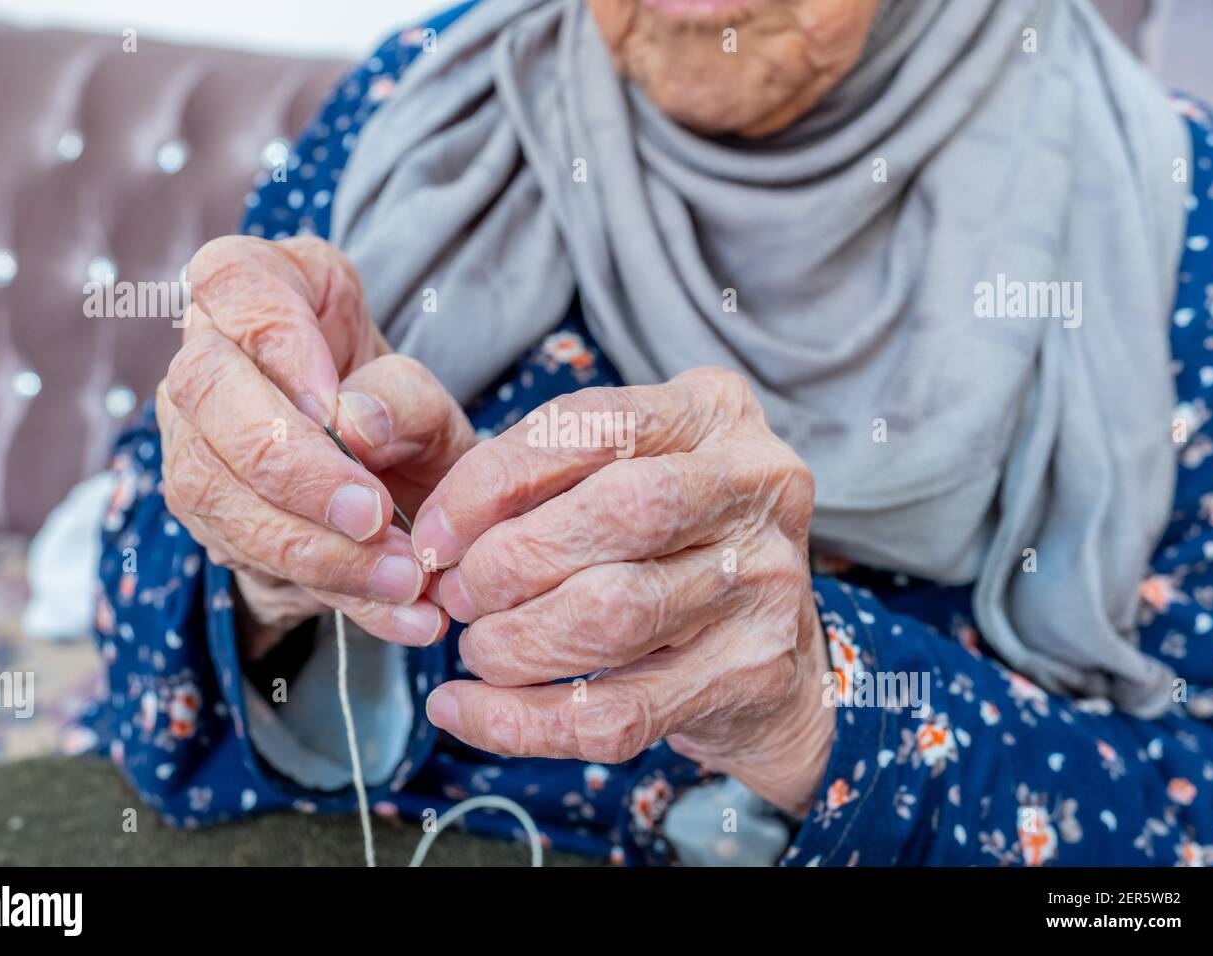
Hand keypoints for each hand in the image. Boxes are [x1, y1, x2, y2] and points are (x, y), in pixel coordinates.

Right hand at [157, 235, 474, 656]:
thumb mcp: (431, 402)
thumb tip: (353, 422)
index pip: (234, 283)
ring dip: (314, 545)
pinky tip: (401, 612)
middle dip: (294, 466)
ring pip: (211, 484)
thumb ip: (405, 399)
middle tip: (376, 514)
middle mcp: (209, 356)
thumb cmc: (405, 421)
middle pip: (206, 389)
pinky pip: (244, 553)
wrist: (388, 491)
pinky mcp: (206, 512)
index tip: (334, 402)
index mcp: (262, 288)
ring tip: (406, 577)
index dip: (278, 342)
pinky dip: (333, 590)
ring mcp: (191, 435)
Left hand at [413, 367, 834, 814]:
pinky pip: (619, 712)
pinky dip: (523, 720)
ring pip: (615, 613)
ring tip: (478, 647)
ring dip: (515, 641)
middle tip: (458, 594)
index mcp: (713, 413)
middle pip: (619, 512)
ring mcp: (766, 581)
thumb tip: (440, 535)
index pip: (592, 425)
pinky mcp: (752, 673)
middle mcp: (756, 486)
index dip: (494, 480)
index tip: (435, 533)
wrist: (778, 651)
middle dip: (510, 561)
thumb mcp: (628, 474)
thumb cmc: (672, 544)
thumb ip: (549, 480)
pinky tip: (467, 710)